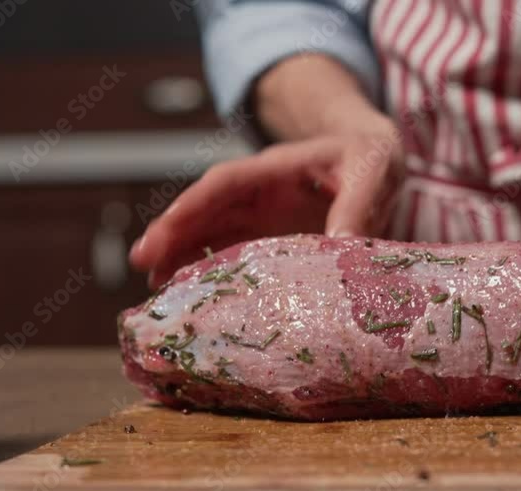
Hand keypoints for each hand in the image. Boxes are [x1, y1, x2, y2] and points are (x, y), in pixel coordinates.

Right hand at [130, 132, 404, 287]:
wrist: (378, 161)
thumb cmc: (372, 158)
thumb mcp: (372, 171)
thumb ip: (358, 205)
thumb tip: (341, 246)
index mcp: (276, 169)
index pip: (226, 183)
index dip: (195, 204)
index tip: (166, 228)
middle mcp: (259, 195)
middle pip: (206, 211)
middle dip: (172, 234)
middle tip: (142, 265)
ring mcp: (261, 220)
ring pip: (211, 236)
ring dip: (182, 259)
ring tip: (156, 290)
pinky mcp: (272, 244)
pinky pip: (235, 259)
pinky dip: (212, 276)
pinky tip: (196, 302)